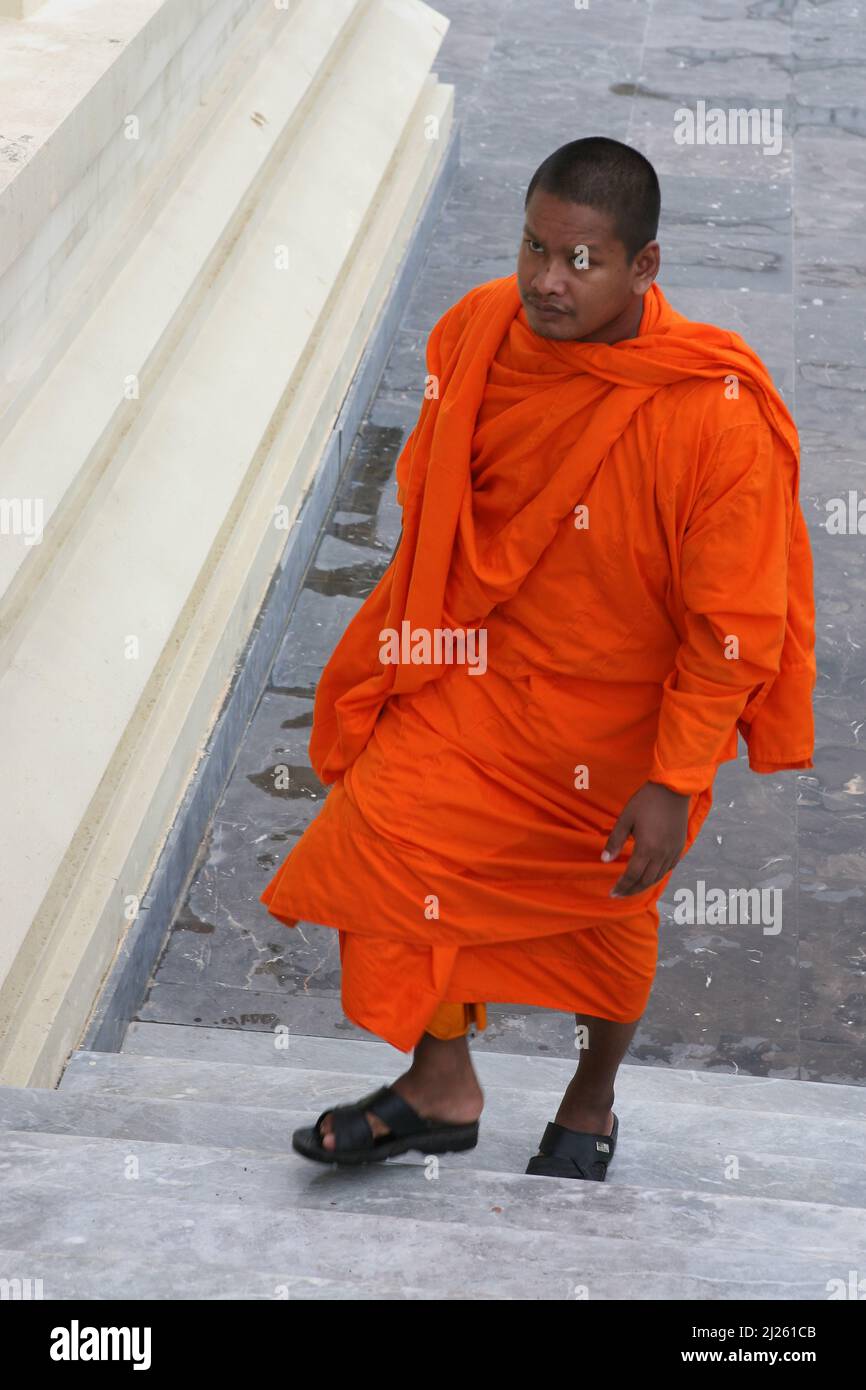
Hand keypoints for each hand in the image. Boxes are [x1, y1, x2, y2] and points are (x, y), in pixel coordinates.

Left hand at [601, 781, 689, 897]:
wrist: (672, 789)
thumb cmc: (646, 801)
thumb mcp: (625, 819)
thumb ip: (615, 841)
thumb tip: (605, 860)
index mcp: (647, 848)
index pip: (632, 876)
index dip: (622, 886)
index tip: (612, 893)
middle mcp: (662, 854)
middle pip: (646, 880)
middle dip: (631, 890)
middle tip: (620, 894)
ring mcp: (673, 851)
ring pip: (658, 877)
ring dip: (644, 885)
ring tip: (632, 888)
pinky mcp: (680, 847)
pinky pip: (669, 869)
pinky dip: (658, 876)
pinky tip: (650, 876)